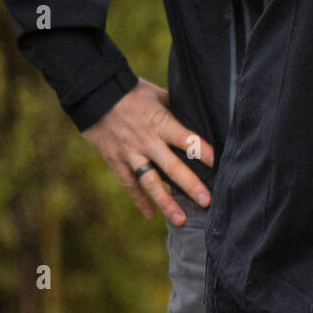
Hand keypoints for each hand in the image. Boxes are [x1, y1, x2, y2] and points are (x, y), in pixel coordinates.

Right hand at [81, 77, 213, 226]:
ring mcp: (130, 154)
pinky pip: (129, 184)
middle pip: (170, 167)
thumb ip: (176, 109)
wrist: (95, 94)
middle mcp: (147, 141)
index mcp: (160, 121)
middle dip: (189, 185)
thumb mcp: (158, 95)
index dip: (202, 150)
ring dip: (166, 202)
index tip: (218, 163)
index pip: (185, 138)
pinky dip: (140, 200)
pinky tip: (151, 216)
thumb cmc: (132, 91)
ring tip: (181, 220)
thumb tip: (197, 118)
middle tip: (206, 201)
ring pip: (149, 182)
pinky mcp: (116, 161)